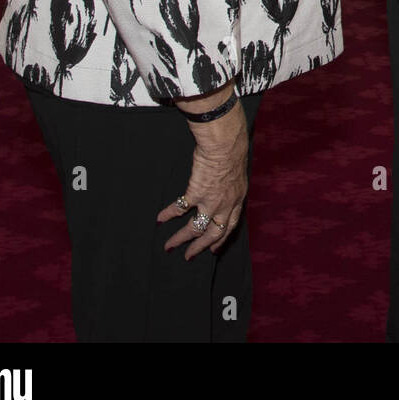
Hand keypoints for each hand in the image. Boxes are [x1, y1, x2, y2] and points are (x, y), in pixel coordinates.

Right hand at [157, 85, 248, 259]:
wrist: (226, 144)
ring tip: (169, 246)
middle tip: (189, 256)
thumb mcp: (237, 172)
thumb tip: (224, 184)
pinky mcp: (196, 193)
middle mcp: (226, 204)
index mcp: (238, 198)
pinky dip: (169, 214)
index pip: (232, 225)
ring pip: (196, 228)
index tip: (215, 247)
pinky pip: (181, 209)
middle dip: (201, 247)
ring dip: (181, 238)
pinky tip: (160, 219)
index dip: (222, 238)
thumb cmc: (233, 151)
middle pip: (214, 233)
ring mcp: (211, 201)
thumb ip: (230, 183)